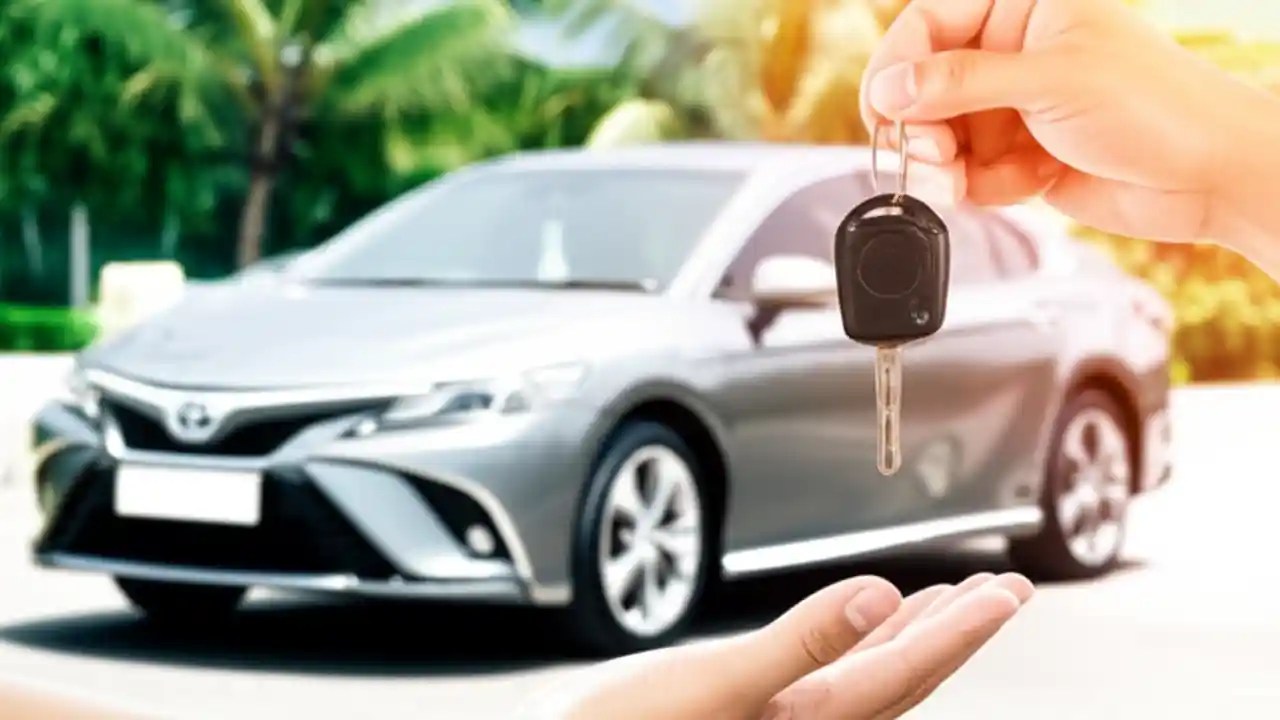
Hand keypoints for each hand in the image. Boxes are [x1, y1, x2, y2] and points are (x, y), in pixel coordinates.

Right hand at [524, 572, 1033, 719]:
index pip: (907, 671)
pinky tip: (864, 622)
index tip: (1005, 592)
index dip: (962, 630)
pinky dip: (860, 643)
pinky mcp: (759, 712)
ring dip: (916, 634)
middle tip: (1003, 589)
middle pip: (905, 677)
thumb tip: (878, 599)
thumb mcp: (716, 683)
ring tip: (952, 601)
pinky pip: (835, 676)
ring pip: (874, 676)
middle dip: (956, 631)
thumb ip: (801, 643)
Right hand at [859, 0, 1279, 255]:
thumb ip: (961, 83)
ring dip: (945, 167)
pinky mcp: (1021, 154)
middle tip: (929, 158)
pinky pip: (969, 172)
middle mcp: (1014, 50)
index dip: (899, 66)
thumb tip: (890, 88)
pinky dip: (981, 187)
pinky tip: (1020, 185)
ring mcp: (1016, 104)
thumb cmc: (1158, 106)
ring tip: (965, 183)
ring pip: (941, 136)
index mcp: (1022, 4)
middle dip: (921, 128)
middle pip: (925, 86)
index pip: (929, 23)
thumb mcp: (1050, 81)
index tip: (888, 110)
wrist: (1213, 176)